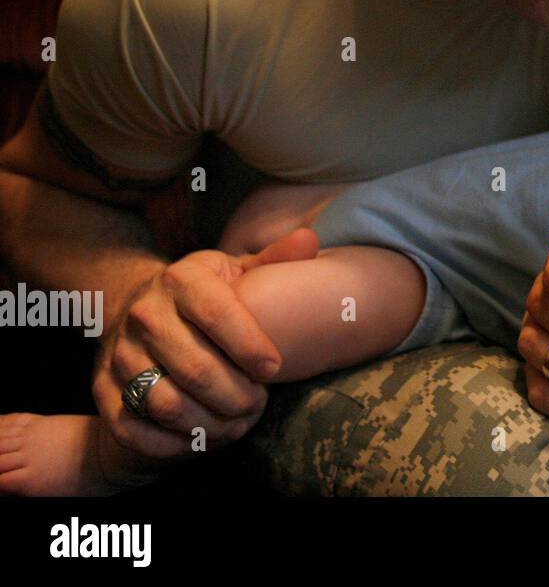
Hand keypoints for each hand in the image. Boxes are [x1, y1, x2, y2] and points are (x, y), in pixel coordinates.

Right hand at [92, 229, 318, 459]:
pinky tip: (203, 437)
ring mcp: (119, 352)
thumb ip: (274, 259)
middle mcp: (144, 313)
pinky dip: (172, 444)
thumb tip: (309, 240)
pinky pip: (134, 428)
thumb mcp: (236, 270)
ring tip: (238, 423)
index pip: (219, 315)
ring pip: (166, 404)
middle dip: (238, 396)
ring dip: (209, 424)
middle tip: (260, 404)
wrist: (137, 305)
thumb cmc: (205, 293)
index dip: (251, 347)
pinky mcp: (102, 387)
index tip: (275, 369)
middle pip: (196, 369)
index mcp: (181, 279)